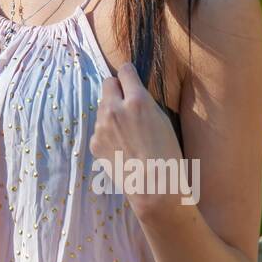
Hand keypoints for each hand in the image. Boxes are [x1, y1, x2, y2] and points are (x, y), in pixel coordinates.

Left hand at [90, 61, 188, 219]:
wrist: (153, 189)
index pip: (124, 72)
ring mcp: (101, 127)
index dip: (128, 73)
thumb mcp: (162, 120)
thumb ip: (143, 102)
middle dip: (116, 89)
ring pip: (103, 108)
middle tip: (126, 101)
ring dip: (112, 113)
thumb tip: (132, 91)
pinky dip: (108, 134)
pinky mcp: (94, 142)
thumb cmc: (167, 155)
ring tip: (128, 133)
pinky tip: (121, 148)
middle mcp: (114, 109)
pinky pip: (100, 129)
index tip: (129, 75)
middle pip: (107, 84)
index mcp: (137, 101)